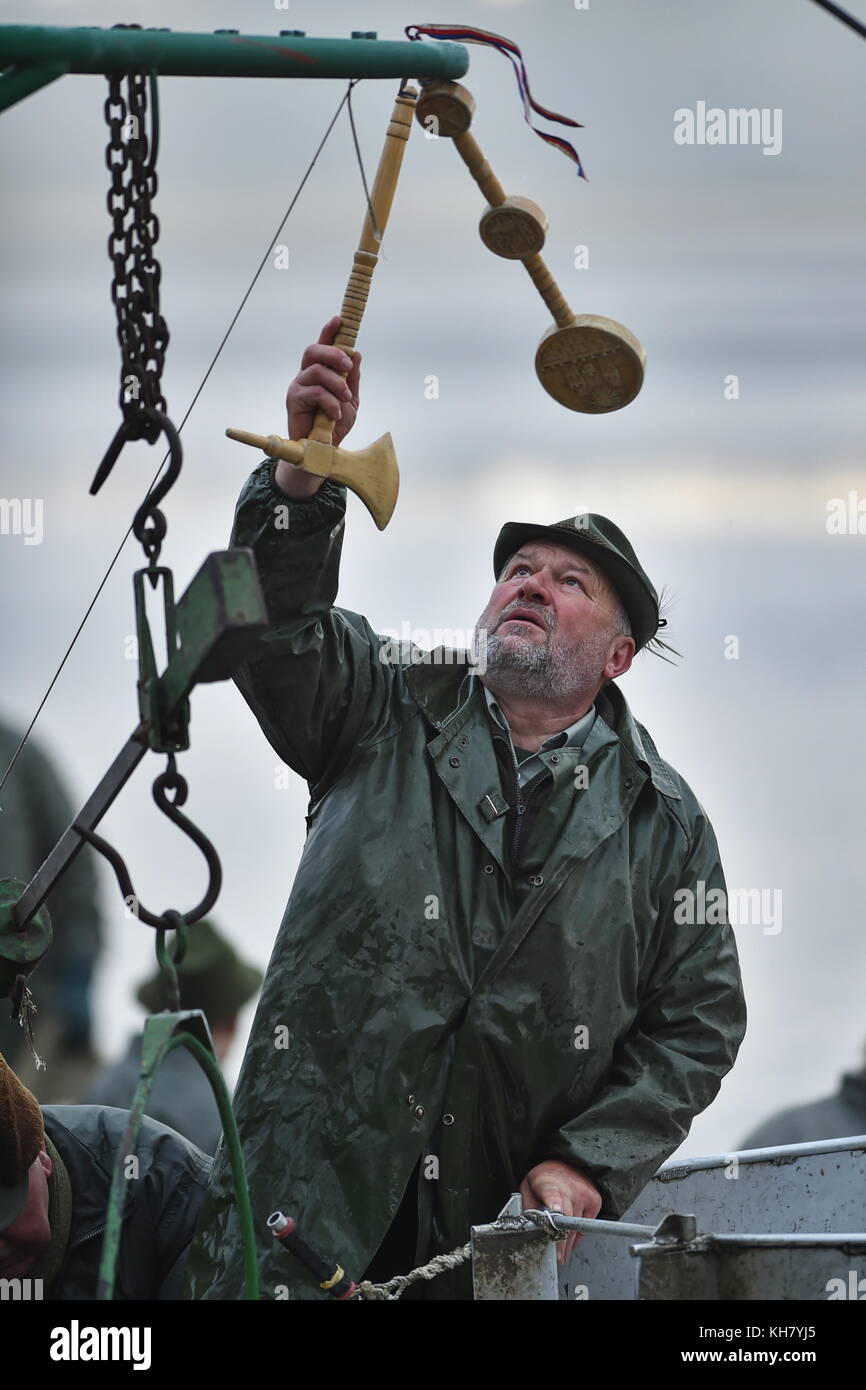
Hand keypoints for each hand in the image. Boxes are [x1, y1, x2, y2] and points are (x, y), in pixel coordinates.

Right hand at [285, 315, 361, 446]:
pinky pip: (315, 392)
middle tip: (347, 365)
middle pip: (313, 351)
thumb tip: (356, 354)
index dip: (329, 332)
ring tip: (345, 399)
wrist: (323, 451)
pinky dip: (331, 402)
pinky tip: (336, 414)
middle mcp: (306, 376)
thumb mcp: (350, 401)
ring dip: (337, 383)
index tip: (340, 319)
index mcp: (320, 373)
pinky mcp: (294, 401)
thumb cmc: (334, 425)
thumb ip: (352, 379)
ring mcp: (298, 387)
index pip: (322, 346)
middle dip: (333, 353)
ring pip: (316, 371)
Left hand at [518, 1159, 602, 1265]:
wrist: (565, 1162)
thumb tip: (531, 1229)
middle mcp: (569, 1188)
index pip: (552, 1194)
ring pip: (576, 1227)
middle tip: (557, 1256)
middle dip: (561, 1242)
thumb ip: (528, 1208)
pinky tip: (570, 1235)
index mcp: (548, 1183)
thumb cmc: (544, 1178)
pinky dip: (577, 1233)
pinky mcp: (595, 1200)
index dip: (555, 1204)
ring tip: (561, 1253)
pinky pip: (586, 1225)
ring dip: (569, 1242)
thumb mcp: (528, 1188)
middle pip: (566, 1221)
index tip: (556, 1211)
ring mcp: (584, 1194)